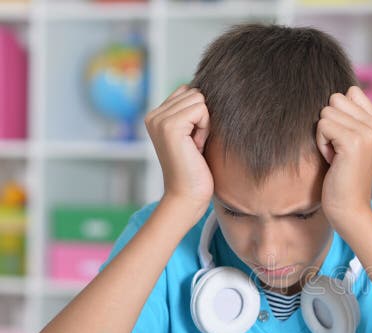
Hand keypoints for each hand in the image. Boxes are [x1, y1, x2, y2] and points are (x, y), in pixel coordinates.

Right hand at [144, 85, 213, 224]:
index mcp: (157, 115)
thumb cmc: (196, 170)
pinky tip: (197, 147)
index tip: (195, 140)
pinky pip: (201, 109)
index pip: (189, 91)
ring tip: (196, 146)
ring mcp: (159, 119)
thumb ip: (193, 113)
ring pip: (199, 99)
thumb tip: (209, 88)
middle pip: (195, 92)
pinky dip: (205, 128)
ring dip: (205, 124)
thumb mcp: (194, 135)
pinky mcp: (169, 125)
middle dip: (203, 118)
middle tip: (196, 145)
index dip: (200, 114)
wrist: (187, 196)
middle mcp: (154, 115)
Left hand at [316, 86, 371, 230]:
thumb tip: (333, 94)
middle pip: (336, 99)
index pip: (349, 92)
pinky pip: (323, 125)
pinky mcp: (354, 142)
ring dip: (324, 135)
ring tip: (336, 156)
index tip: (343, 140)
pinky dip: (322, 143)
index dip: (338, 114)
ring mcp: (367, 132)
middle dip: (329, 123)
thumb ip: (349, 117)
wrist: (350, 208)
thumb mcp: (351, 142)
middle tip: (338, 149)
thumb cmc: (343, 176)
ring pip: (327, 112)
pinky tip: (333, 160)